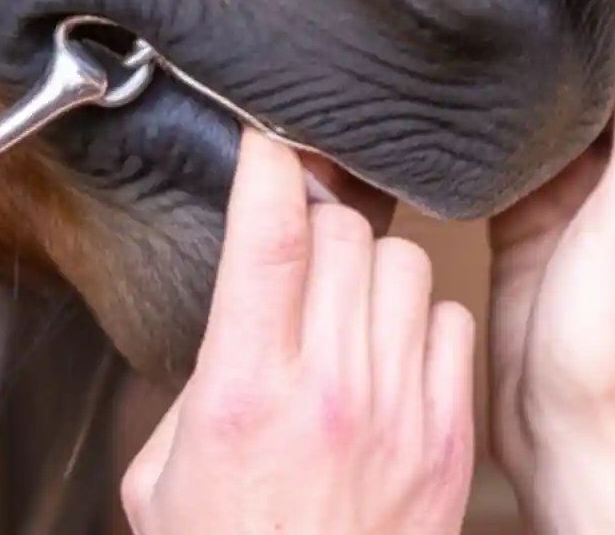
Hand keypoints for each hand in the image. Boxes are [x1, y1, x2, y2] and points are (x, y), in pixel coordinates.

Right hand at [121, 132, 475, 534]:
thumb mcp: (165, 473)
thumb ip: (202, 384)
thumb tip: (235, 324)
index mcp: (248, 387)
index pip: (272, 236)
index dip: (271, 167)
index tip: (267, 141)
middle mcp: (330, 385)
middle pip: (345, 233)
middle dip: (317, 215)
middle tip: (301, 231)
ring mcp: (399, 407)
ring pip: (405, 265)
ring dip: (370, 264)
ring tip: (346, 296)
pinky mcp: (447, 433)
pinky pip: (448, 322)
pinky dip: (420, 317)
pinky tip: (393, 345)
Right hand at [488, 0, 614, 532]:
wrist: (570, 427)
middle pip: (612, 80)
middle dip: (573, 42)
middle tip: (514, 10)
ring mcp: (584, 203)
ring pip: (559, 119)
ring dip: (529, 88)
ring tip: (481, 53)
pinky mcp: (533, 227)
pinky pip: (514, 164)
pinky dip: (493, 139)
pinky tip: (458, 122)